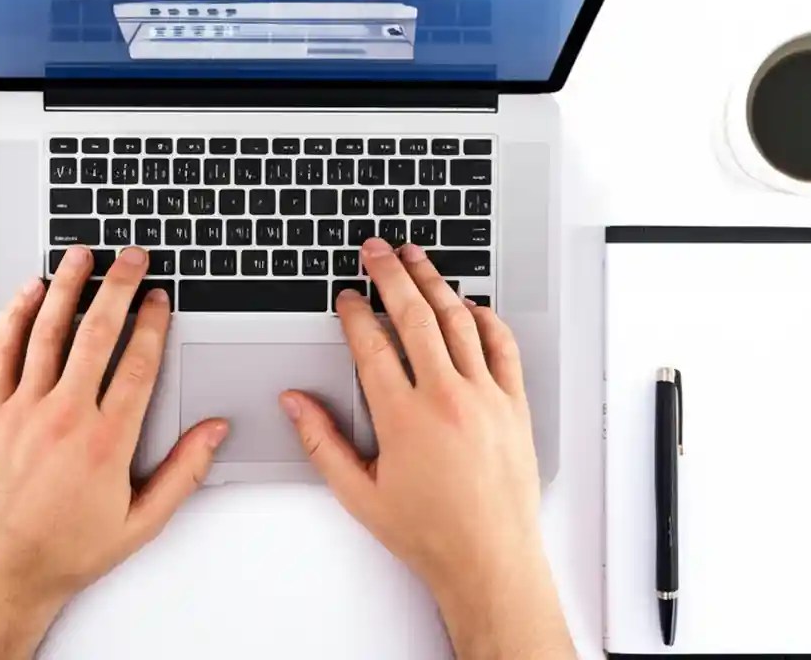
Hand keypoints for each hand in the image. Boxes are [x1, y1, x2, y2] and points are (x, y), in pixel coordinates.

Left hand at [0, 246, 226, 659]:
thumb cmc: (71, 548)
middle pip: (97, 333)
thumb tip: (213, 431)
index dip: (153, 323)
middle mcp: (65, 418)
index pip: (138, 363)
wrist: (6, 569)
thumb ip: (184, 471)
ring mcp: (24, 412)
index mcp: (107, 441)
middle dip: (119, 287)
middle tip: (132, 258)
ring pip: (48, 333)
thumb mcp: (144, 520)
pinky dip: (16, 318)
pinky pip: (2, 353)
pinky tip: (29, 293)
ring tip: (81, 256)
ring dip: (67, 287)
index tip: (160, 299)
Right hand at [281, 238, 572, 659]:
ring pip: (459, 322)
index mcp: (403, 418)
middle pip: (414, 317)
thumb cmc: (428, 533)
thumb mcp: (358, 494)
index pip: (372, 345)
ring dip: (435, 283)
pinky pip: (503, 347)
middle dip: (391, 275)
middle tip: (376, 250)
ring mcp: (486, 397)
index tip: (347, 296)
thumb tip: (295, 403)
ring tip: (418, 258)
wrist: (489, 559)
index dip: (355, 313)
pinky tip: (471, 305)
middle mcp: (447, 398)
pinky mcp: (515, 405)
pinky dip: (487, 319)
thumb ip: (321, 442)